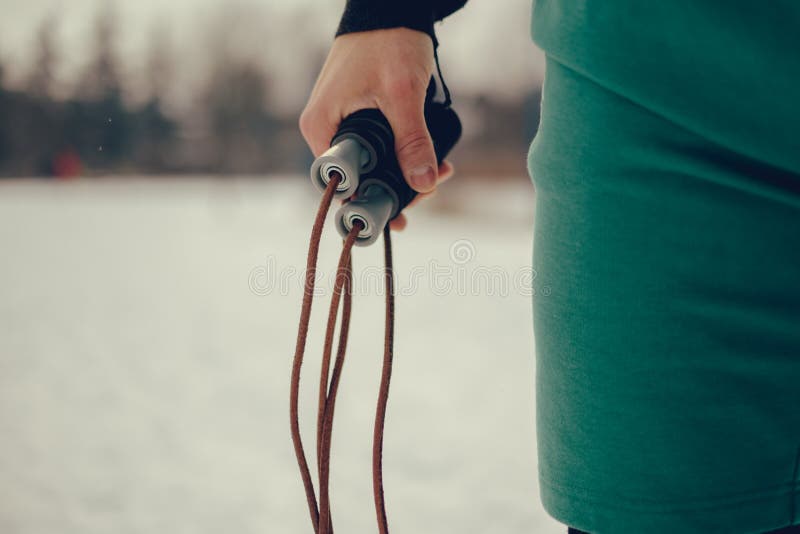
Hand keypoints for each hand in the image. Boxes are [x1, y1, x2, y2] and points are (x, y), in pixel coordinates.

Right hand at [300, 28, 450, 226]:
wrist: (390, 8)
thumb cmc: (387, 41)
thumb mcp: (403, 94)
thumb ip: (412, 140)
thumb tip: (425, 184)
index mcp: (322, 130)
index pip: (341, 186)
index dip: (371, 203)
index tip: (403, 214)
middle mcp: (326, 132)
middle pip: (360, 181)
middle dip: (398, 190)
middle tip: (432, 189)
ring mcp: (342, 126)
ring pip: (374, 167)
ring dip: (407, 174)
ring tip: (442, 171)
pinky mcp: (360, 120)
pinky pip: (380, 150)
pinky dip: (405, 156)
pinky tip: (433, 160)